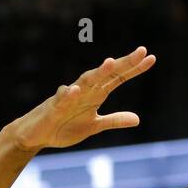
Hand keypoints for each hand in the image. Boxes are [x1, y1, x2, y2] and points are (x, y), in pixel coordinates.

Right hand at [7, 46, 155, 153]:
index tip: (151, 58)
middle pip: (106, 74)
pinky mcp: (53, 107)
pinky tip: (75, 90)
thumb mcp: (94, 126)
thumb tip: (138, 119)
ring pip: (85, 81)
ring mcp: (69, 97)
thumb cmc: (64, 126)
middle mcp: (84, 91)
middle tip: (141, 51)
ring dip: (98, 72)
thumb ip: (114, 120)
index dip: (134, 69)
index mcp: (95, 95)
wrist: (36, 135)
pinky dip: (68, 95)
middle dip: (123, 64)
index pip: (118, 78)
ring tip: (111, 63)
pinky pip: (61, 99)